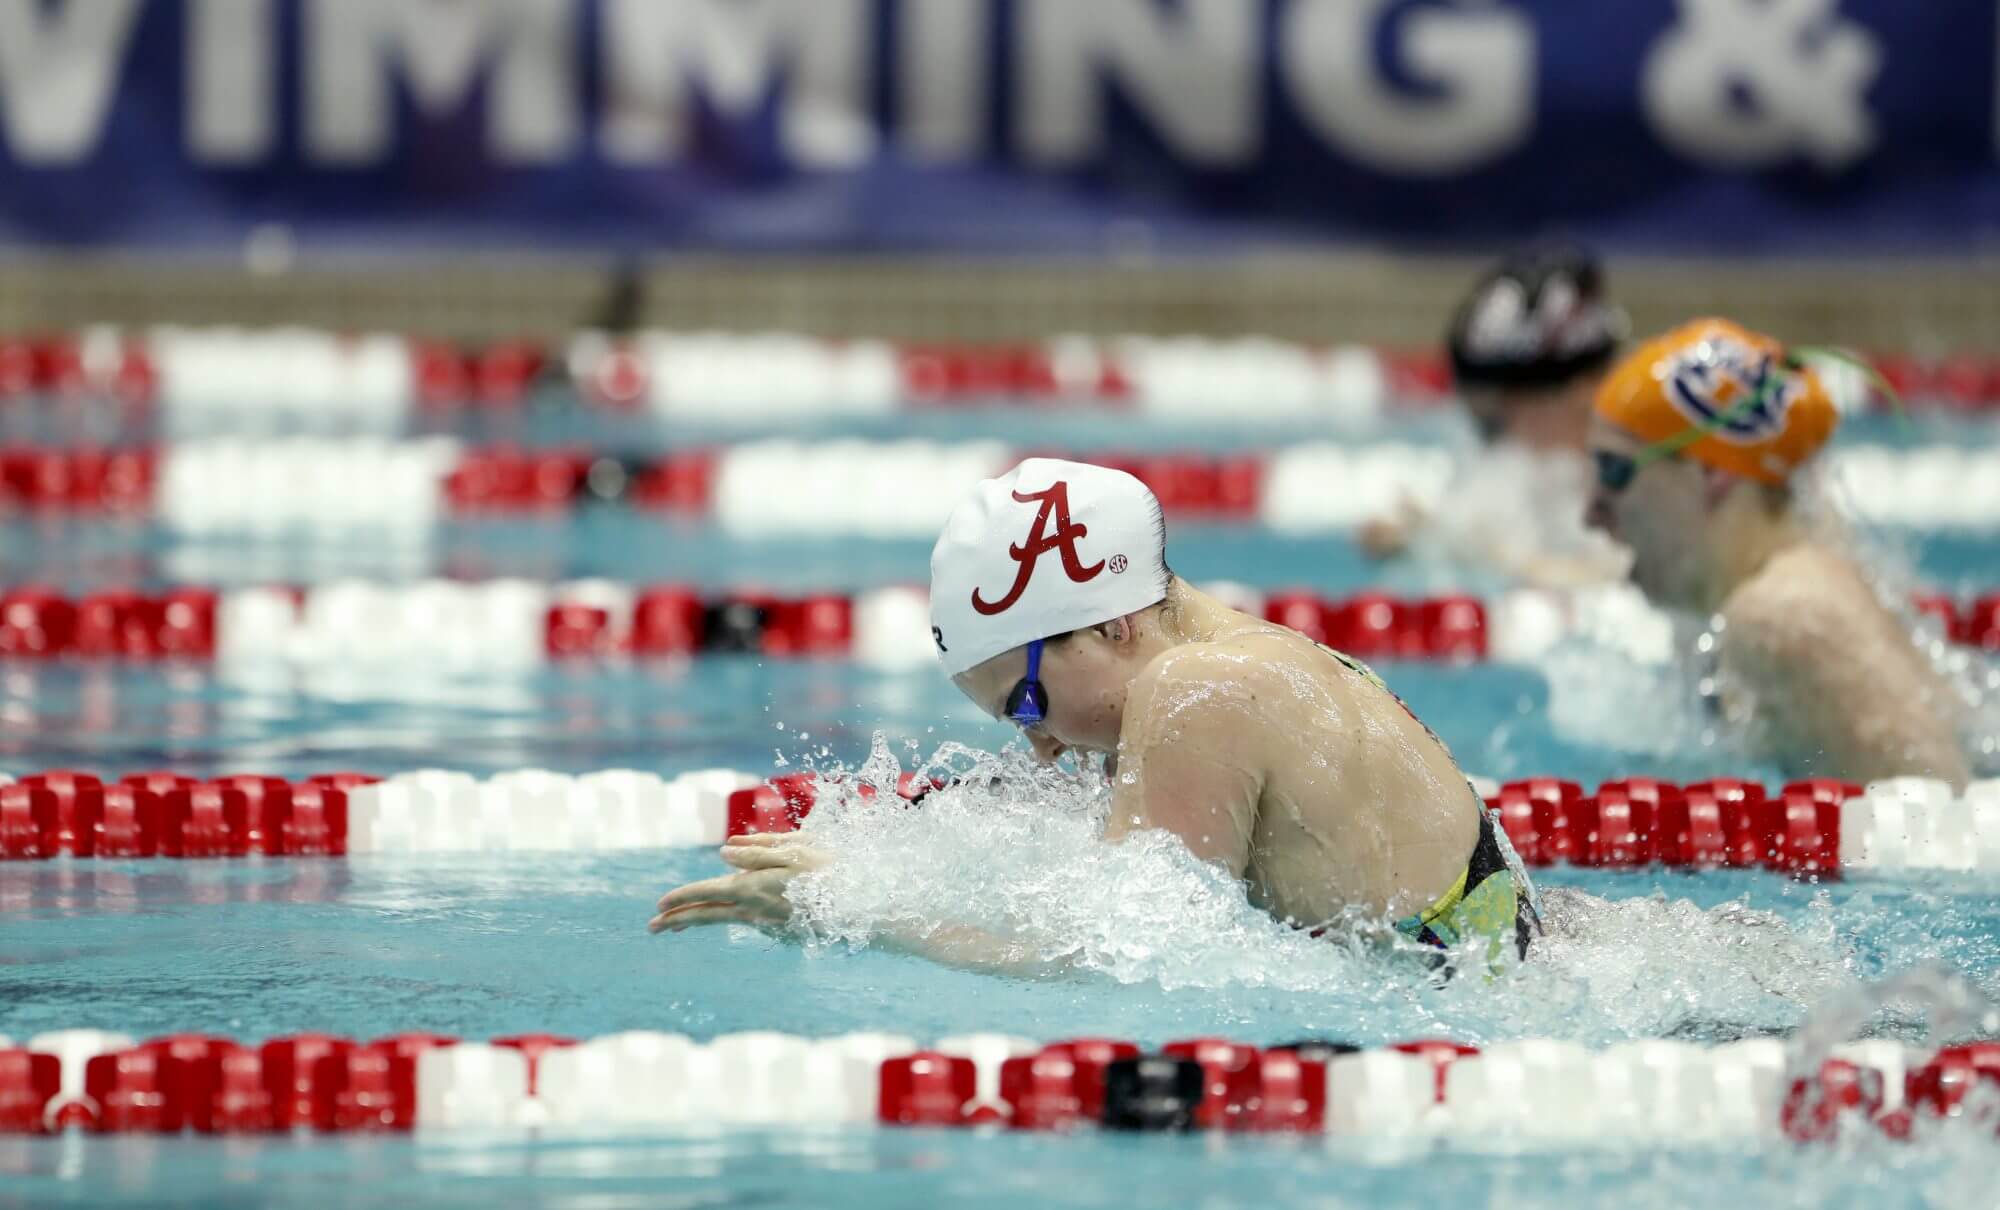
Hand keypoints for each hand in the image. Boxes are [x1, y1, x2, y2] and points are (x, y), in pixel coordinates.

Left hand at [647, 833, 829, 934]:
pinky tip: (734, 910)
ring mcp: (766, 925)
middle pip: (708, 915)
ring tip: (678, 923)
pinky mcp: (779, 932)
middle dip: (677, 920)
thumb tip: (724, 854)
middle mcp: (754, 911)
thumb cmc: (830, 870)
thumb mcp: (795, 850)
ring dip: (700, 919)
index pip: (706, 893)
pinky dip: (733, 915)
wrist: (860, 908)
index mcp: (752, 888)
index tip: (659, 905)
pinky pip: (748, 919)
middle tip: (652, 927)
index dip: (681, 898)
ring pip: (725, 919)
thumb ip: (757, 852)